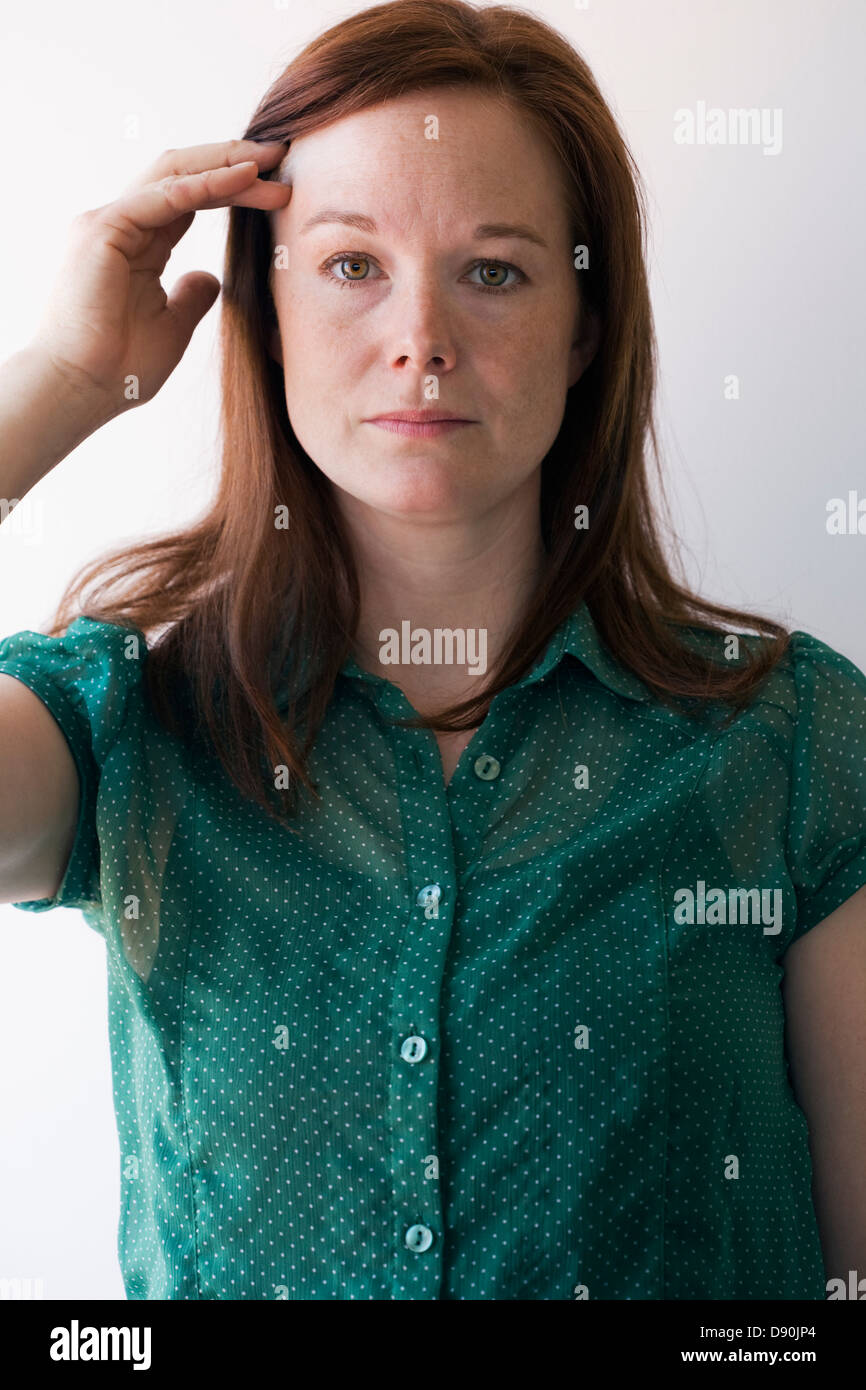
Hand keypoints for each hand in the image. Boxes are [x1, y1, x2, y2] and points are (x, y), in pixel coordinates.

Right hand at [29, 140, 289, 419]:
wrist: (81, 389)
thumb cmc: (119, 368)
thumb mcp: (173, 326)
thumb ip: (191, 297)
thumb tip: (212, 279)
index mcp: (137, 243)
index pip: (190, 199)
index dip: (233, 188)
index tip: (279, 188)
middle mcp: (121, 224)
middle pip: (184, 175)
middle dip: (233, 161)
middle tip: (282, 154)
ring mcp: (110, 222)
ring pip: (175, 174)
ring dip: (226, 163)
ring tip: (270, 159)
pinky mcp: (104, 228)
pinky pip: (164, 196)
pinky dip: (206, 184)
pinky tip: (243, 178)